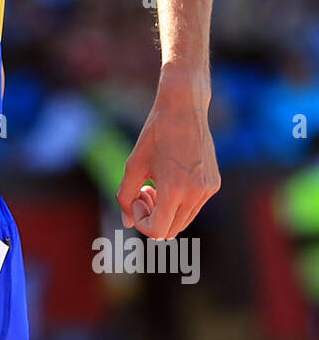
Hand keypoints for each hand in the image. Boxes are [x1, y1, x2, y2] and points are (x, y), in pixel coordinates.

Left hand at [116, 83, 220, 240]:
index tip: (136, 196)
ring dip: (165, 211)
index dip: (140, 221)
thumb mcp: (134, 165)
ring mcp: (208, 190)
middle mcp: (195, 193)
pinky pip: (194, 207)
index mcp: (174, 189)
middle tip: (144, 192)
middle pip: (171, 230)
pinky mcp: (214, 184)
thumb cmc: (155, 134)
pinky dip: (178, 203)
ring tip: (154, 186)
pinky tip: (170, 179)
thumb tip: (127, 223)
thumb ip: (125, 196)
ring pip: (183, 221)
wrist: (184, 109)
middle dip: (152, 218)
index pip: (157, 230)